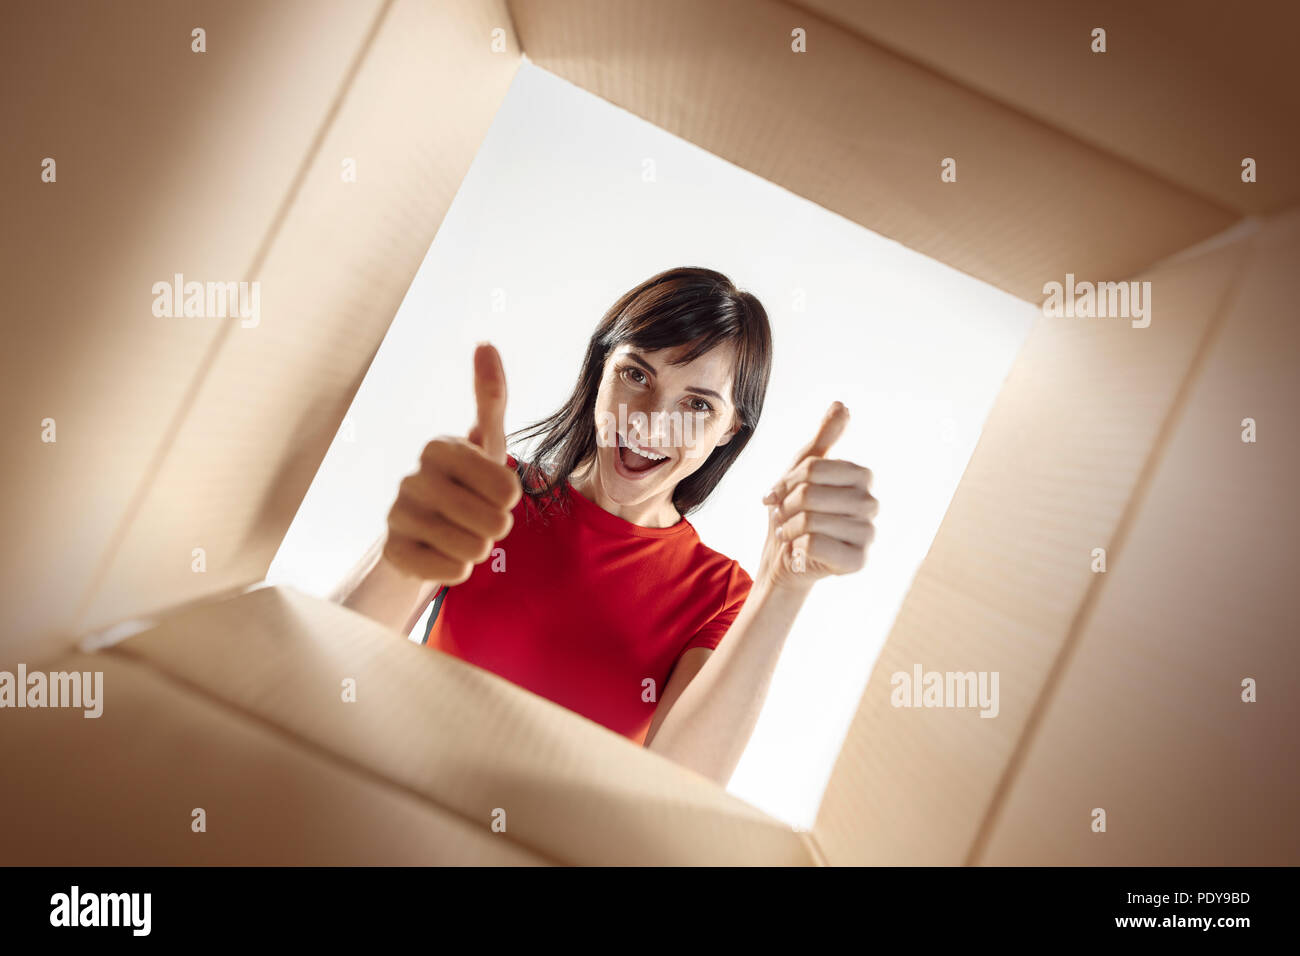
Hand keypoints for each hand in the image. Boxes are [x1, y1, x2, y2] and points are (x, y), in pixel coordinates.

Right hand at [383, 342, 522, 582]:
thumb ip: (490, 397)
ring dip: (478, 548)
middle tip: (479, 518)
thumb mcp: (484, 442)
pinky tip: (444, 553)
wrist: (422, 534)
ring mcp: (397, 516)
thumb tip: (486, 342)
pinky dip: (457, 569)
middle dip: (496, 526)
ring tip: (462, 534)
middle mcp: (412, 477)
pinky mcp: (392, 552)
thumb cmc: (465, 482)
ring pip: (474, 549)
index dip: (509, 498)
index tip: (491, 490)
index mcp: (438, 447)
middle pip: (494, 522)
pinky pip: (451, 571)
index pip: (508, 488)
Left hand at [756, 401, 876, 591]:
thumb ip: (824, 438)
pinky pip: (816, 544)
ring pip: (811, 520)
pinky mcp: (859, 560)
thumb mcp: (803, 470)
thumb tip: (841, 405)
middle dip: (786, 506)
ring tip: (789, 533)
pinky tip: (800, 551)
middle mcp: (871, 503)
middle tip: (782, 515)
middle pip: (810, 494)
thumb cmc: (796, 511)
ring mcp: (869, 533)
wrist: (786, 557)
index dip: (789, 480)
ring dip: (788, 528)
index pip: (815, 467)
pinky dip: (797, 547)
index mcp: (861, 477)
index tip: (778, 491)